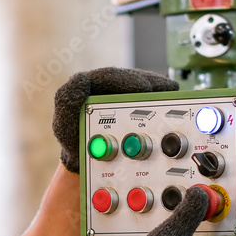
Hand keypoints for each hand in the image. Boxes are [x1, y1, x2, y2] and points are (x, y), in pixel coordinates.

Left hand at [52, 67, 179, 173]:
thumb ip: (67, 100)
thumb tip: (80, 79)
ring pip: (143, 89)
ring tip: (171, 95)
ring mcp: (123, 98)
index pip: (110, 76)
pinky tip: (171, 104)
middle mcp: (109, 88)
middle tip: (163, 91)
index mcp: (90, 86)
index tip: (142, 87)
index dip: (127, 79)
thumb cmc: (73, 139)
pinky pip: (149, 101)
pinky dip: (160, 103)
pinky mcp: (134, 108)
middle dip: (150, 83)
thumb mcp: (64, 123)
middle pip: (132, 80)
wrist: (84, 159)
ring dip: (158, 91)